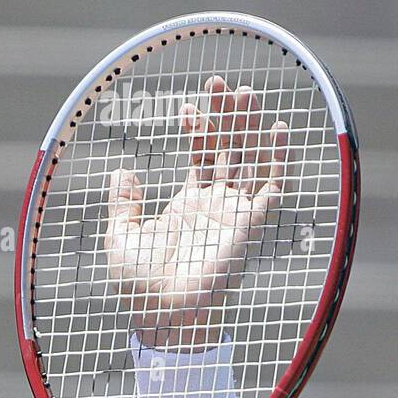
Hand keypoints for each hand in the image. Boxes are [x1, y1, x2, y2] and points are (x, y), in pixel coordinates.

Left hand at [104, 76, 287, 348]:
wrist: (160, 315)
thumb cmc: (139, 287)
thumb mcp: (121, 238)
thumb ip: (124, 204)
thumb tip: (121, 170)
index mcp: (188, 204)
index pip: (201, 154)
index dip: (197, 128)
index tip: (186, 106)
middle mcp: (215, 204)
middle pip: (227, 147)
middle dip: (225, 115)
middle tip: (219, 81)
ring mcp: (233, 214)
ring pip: (249, 159)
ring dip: (248, 126)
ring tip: (244, 93)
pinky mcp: (247, 227)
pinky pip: (270, 188)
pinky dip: (277, 159)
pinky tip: (275, 129)